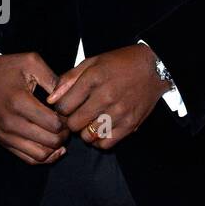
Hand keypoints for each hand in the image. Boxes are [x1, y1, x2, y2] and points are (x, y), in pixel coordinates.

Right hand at [0, 50, 69, 164]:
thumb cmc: (7, 69)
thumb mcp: (31, 62)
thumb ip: (53, 79)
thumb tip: (68, 98)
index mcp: (19, 102)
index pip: (53, 124)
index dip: (66, 120)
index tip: (66, 112)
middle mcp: (11, 122)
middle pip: (50, 141)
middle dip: (64, 134)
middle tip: (66, 124)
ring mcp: (6, 135)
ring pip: (41, 155)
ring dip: (55, 147)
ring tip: (58, 134)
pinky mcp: (4, 142)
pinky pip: (29, 159)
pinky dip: (44, 156)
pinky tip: (51, 146)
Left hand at [45, 44, 167, 148]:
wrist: (153, 67)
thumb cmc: (119, 63)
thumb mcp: (92, 62)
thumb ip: (69, 79)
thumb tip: (51, 99)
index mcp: (94, 78)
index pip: (63, 106)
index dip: (60, 109)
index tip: (65, 107)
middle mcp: (106, 96)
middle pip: (74, 124)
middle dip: (71, 122)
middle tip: (76, 116)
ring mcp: (119, 112)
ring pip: (88, 136)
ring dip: (84, 131)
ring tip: (89, 122)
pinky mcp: (130, 124)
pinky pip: (106, 143)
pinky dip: (99, 140)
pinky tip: (100, 129)